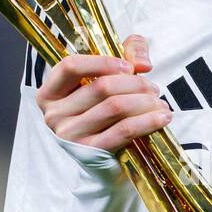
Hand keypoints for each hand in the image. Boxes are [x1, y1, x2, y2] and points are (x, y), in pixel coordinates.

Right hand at [37, 34, 171, 153]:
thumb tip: (142, 63)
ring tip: (160, 103)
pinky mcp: (90, 153)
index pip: (70, 66)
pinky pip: (124, 130)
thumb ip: (127, 53)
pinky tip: (162, 118)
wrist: (103, 159)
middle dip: (135, 84)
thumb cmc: (102, 113)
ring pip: (115, 107)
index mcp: (50, 92)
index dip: (102, 61)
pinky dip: (147, 121)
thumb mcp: (109, 77)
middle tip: (153, 88)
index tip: (128, 67)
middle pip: (100, 87)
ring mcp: (69, 136)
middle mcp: (53, 114)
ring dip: (145, 102)